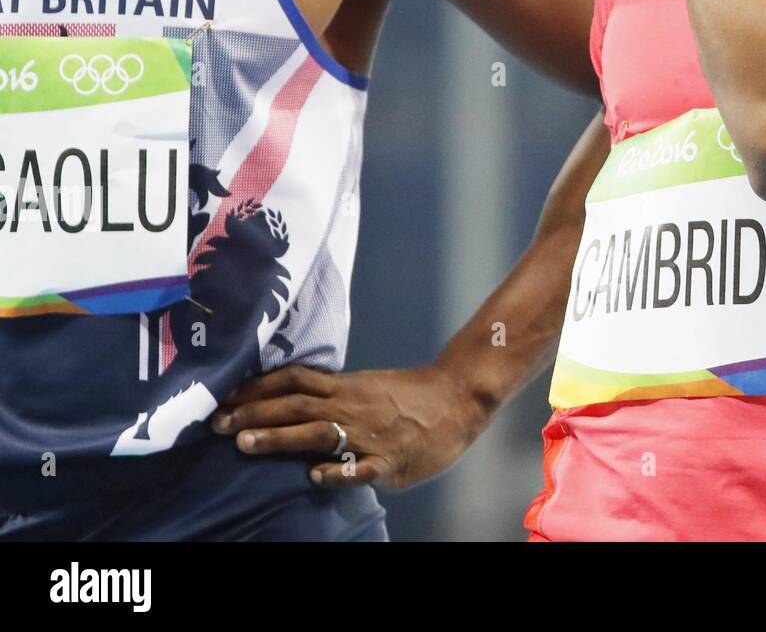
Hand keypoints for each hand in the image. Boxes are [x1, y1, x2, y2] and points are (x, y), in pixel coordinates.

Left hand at [210, 363, 489, 489]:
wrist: (457, 397)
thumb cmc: (410, 395)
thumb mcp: (368, 386)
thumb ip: (335, 395)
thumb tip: (296, 402)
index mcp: (347, 387)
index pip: (295, 380)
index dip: (258, 387)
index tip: (224, 395)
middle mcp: (351, 406)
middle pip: (295, 405)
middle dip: (253, 413)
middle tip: (215, 422)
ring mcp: (369, 434)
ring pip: (318, 432)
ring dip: (279, 438)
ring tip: (243, 444)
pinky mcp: (389, 461)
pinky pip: (360, 468)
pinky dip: (337, 471)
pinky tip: (315, 477)